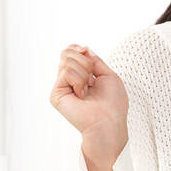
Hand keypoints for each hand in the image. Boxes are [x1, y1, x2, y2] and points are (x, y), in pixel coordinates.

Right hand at [49, 44, 128, 165]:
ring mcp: (62, 86)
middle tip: (92, 79)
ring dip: (84, 73)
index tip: (88, 55)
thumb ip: (95, 60)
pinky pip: (66, 72)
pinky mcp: (56, 94)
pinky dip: (79, 81)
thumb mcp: (108, 75)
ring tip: (88, 91)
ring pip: (66, 60)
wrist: (109, 122)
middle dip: (85, 62)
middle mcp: (69, 80)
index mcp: (81, 75)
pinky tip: (81, 95)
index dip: (79, 49)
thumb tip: (84, 48)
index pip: (71, 52)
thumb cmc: (113, 104)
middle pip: (67, 52)